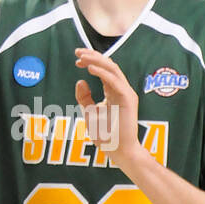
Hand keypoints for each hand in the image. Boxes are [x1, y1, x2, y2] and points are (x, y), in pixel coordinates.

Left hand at [74, 48, 139, 162]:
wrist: (119, 151)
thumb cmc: (106, 135)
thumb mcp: (90, 112)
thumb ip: (85, 97)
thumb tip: (80, 81)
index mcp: (113, 91)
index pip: (103, 70)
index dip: (90, 61)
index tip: (76, 60)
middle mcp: (121, 89)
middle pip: (108, 65)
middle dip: (93, 56)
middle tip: (77, 51)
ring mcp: (126, 93)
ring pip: (113, 69)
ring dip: (97, 60)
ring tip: (82, 57)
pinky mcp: (128, 99)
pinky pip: (115, 81)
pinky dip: (102, 72)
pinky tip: (90, 68)